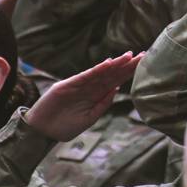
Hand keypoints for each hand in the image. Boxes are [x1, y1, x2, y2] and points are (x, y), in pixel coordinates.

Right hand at [25, 52, 143, 141]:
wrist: (42, 132)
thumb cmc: (64, 126)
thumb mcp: (89, 118)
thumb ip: (102, 104)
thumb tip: (117, 88)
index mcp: (95, 95)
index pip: (115, 81)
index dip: (128, 72)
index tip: (143, 64)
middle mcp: (89, 88)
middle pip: (112, 74)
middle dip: (127, 65)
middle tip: (144, 54)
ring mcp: (78, 85)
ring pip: (101, 73)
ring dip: (115, 64)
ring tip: (129, 56)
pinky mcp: (67, 85)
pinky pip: (85, 76)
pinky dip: (96, 70)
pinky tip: (108, 63)